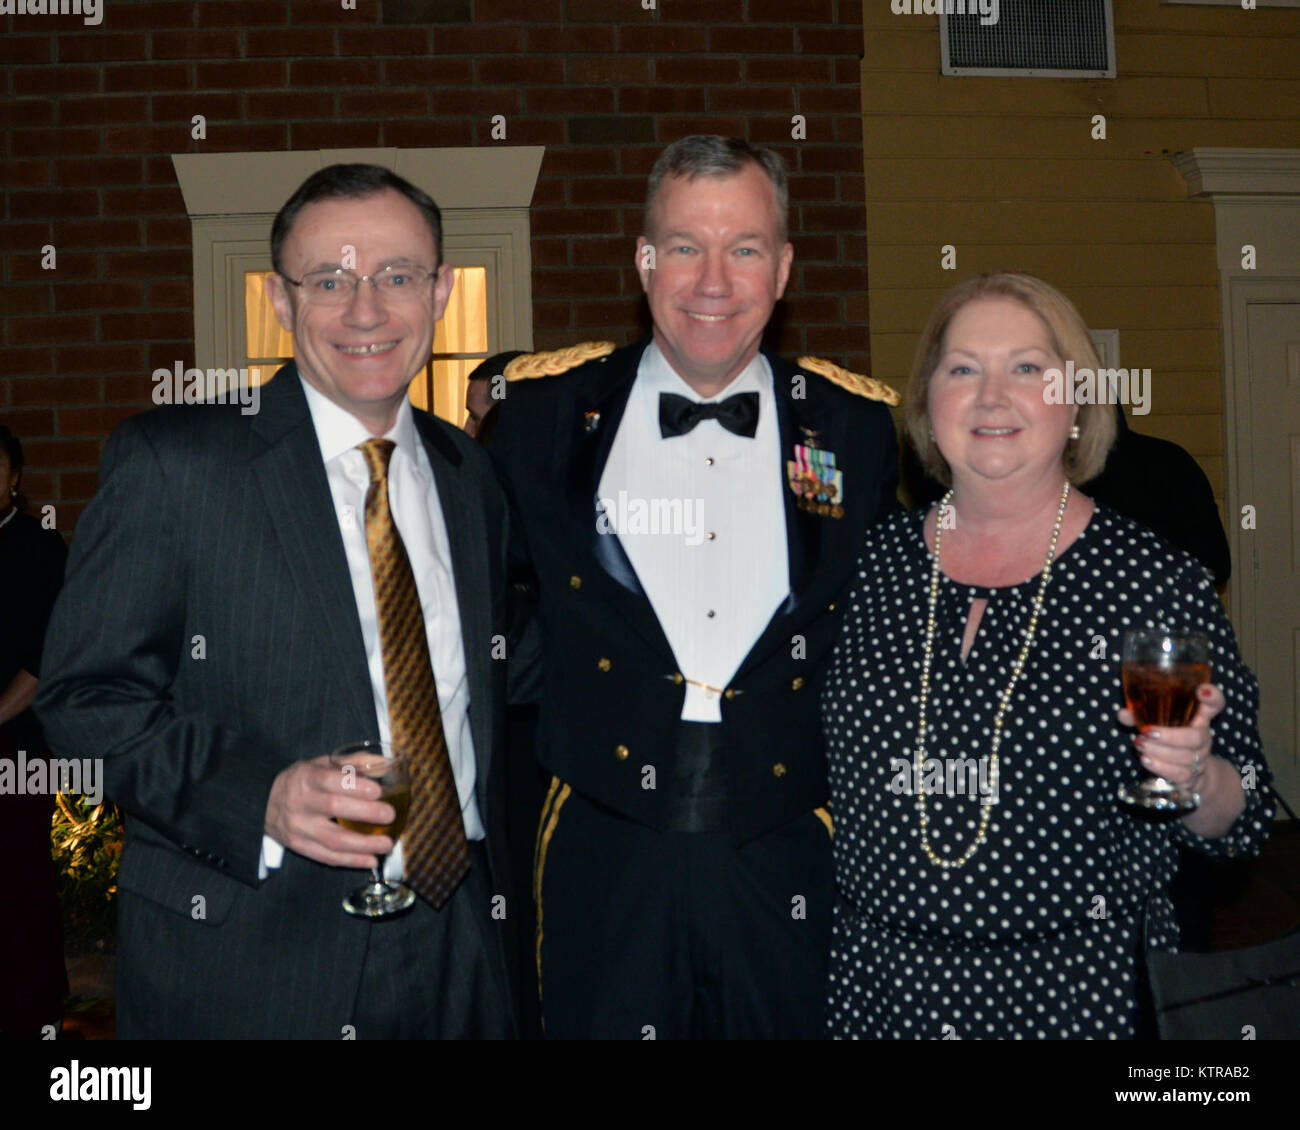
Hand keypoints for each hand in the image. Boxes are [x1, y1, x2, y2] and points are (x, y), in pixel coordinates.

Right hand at [265, 754, 395, 868]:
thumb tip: (385, 764)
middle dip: (366, 813)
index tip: (378, 791)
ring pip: (333, 839)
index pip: (331, 781)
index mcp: (306, 778)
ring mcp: (299, 828)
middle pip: (335, 808)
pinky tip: (370, 860)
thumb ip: (352, 762)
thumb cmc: (301, 781)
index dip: (356, 786)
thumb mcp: (320, 764)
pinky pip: (327, 857)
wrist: (263, 803)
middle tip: (390, 815)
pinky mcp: (299, 847)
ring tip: (387, 844)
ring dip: (364, 845)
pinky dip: (351, 860)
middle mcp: (301, 803)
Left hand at [1117, 682, 1221, 794]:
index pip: (1214, 705)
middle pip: (1197, 737)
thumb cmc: (1168, 739)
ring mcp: (1199, 758)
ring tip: (1139, 744)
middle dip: (1171, 735)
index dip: (1212, 697)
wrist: (1187, 772)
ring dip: (1160, 750)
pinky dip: (1161, 766)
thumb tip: (1123, 714)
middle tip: (1148, 732)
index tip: (1202, 691)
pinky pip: (1180, 774)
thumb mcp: (1156, 724)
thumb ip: (1140, 717)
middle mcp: (1202, 737)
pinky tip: (1146, 760)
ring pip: (1187, 756)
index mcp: (1198, 718)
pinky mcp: (1192, 777)